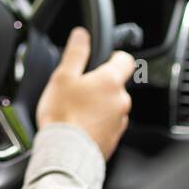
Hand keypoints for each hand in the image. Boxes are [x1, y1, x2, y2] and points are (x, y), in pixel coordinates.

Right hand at [36, 27, 135, 160]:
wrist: (65, 153)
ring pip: (112, 106)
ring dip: (99, 105)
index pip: (125, 60)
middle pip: (116, 85)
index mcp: (111, 81)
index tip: (103, 59)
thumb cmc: (63, 116)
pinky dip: (97, 123)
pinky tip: (79, 126)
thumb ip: (76, 53)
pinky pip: (108, 125)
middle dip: (100, 85)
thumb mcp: (63, 77)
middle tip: (79, 90)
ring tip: (76, 111)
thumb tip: (82, 35)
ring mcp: (119, 121)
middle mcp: (121, 100)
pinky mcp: (113, 139)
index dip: (115, 56)